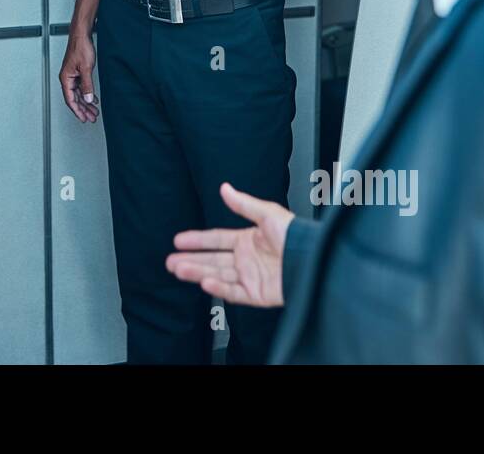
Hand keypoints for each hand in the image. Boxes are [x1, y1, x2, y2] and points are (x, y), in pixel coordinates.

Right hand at [59, 33, 98, 122]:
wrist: (82, 35)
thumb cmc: (80, 47)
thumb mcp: (86, 68)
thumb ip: (87, 85)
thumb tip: (88, 99)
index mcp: (65, 78)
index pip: (70, 100)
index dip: (77, 111)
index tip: (83, 118)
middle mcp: (67, 78)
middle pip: (74, 99)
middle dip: (83, 109)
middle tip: (91, 118)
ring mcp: (72, 75)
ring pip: (78, 94)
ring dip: (86, 103)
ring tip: (94, 111)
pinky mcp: (77, 72)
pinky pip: (82, 87)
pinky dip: (87, 94)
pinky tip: (93, 99)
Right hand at [166, 182, 293, 307]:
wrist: (312, 260)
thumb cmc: (297, 236)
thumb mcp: (268, 214)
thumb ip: (244, 204)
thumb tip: (225, 189)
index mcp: (248, 240)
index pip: (216, 239)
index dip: (197, 240)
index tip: (179, 240)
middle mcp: (246, 259)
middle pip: (212, 260)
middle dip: (190, 260)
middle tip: (171, 261)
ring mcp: (250, 277)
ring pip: (217, 276)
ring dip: (197, 272)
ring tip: (179, 269)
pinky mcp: (256, 294)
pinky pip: (233, 292)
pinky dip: (218, 288)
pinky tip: (204, 282)